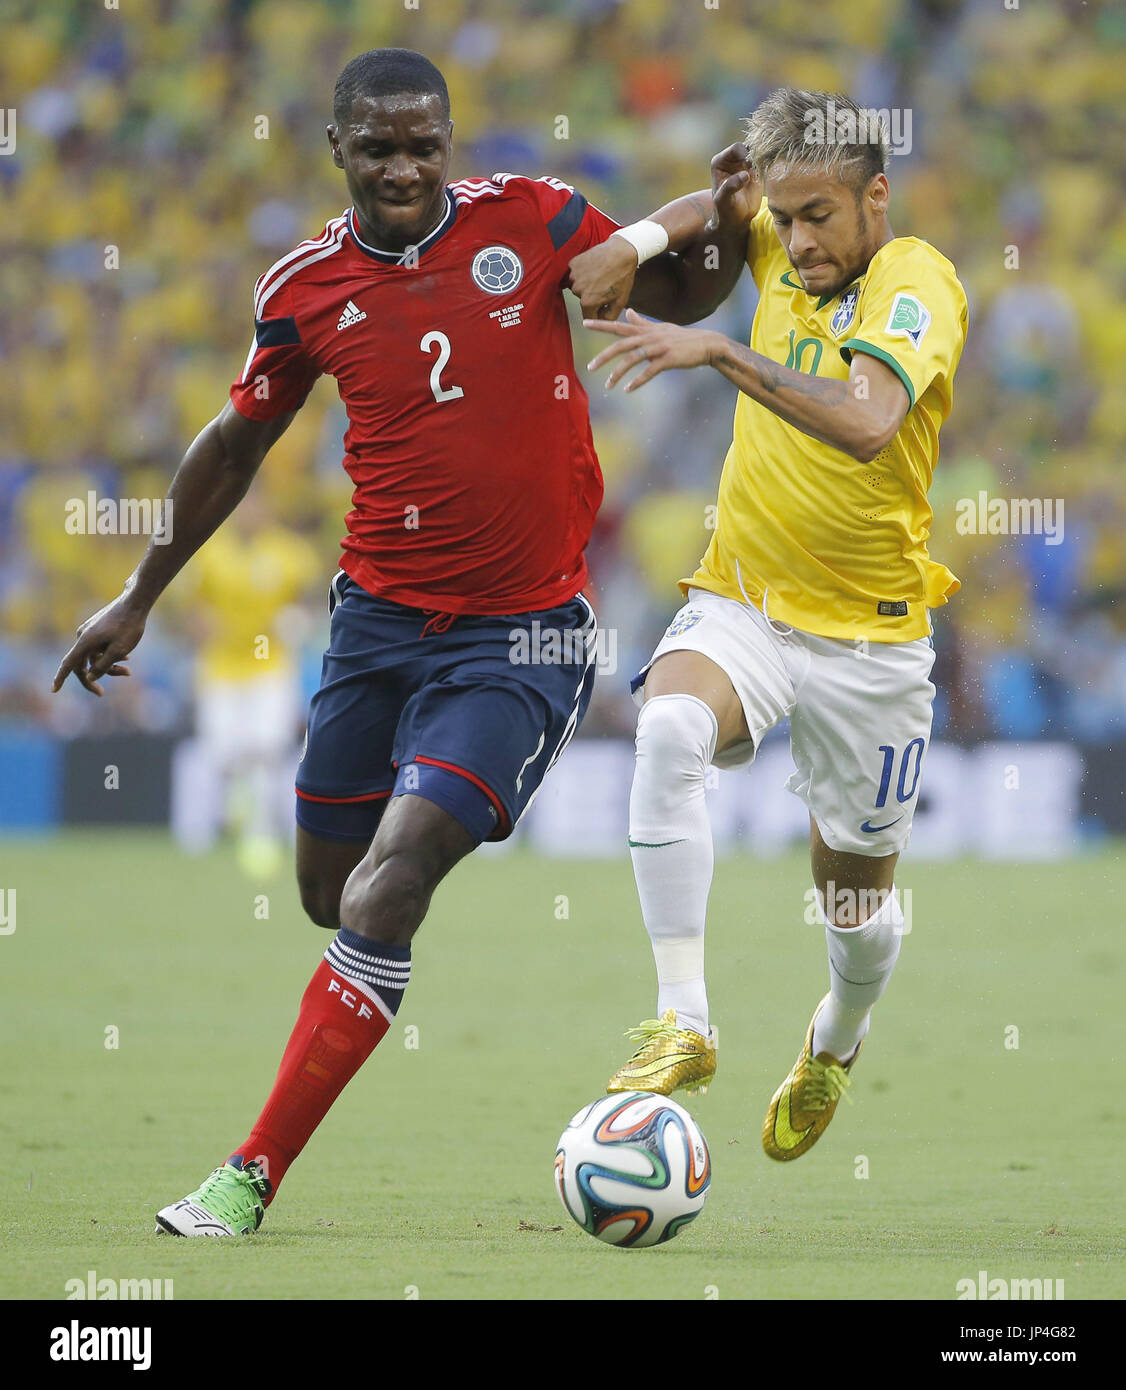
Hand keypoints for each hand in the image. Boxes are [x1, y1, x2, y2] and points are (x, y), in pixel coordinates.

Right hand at [52, 591, 147, 695]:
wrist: (136, 601)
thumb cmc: (129, 626)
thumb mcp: (118, 650)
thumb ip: (102, 666)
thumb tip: (89, 677)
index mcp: (86, 641)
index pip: (69, 664)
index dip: (60, 678)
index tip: (54, 690)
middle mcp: (83, 635)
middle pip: (82, 663)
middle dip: (93, 678)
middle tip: (101, 694)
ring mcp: (89, 631)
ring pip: (94, 655)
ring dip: (109, 665)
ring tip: (128, 671)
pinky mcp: (97, 628)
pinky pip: (99, 647)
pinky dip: (109, 654)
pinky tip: (127, 657)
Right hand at [568, 235, 640, 320]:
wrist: (621, 251)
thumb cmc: (623, 276)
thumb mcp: (620, 302)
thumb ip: (608, 317)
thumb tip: (600, 322)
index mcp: (588, 302)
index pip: (588, 317)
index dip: (598, 313)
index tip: (604, 305)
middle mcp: (577, 290)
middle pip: (583, 301)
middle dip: (592, 297)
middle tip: (605, 286)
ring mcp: (573, 276)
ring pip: (578, 287)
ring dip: (586, 285)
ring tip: (600, 276)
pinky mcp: (573, 264)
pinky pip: (575, 275)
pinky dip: (582, 273)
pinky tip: (593, 269)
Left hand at [584, 308, 718, 391]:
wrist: (707, 344)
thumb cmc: (682, 338)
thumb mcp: (660, 328)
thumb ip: (641, 323)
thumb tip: (627, 311)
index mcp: (645, 330)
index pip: (619, 326)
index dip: (601, 324)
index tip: (584, 323)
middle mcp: (649, 337)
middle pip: (621, 345)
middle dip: (603, 356)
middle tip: (589, 367)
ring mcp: (659, 348)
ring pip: (632, 360)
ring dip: (618, 374)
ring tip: (608, 386)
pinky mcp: (668, 359)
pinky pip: (649, 371)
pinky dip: (637, 381)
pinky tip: (627, 390)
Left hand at [708, 142, 760, 231]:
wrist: (736, 221)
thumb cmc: (725, 211)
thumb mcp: (724, 201)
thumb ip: (730, 187)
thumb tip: (744, 175)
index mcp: (721, 162)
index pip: (736, 148)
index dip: (745, 155)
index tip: (750, 168)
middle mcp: (733, 160)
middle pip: (750, 147)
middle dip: (757, 156)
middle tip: (759, 171)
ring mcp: (745, 164)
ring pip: (759, 152)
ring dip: (765, 159)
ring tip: (764, 173)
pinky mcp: (757, 170)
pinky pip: (766, 161)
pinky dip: (770, 164)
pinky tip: (769, 174)